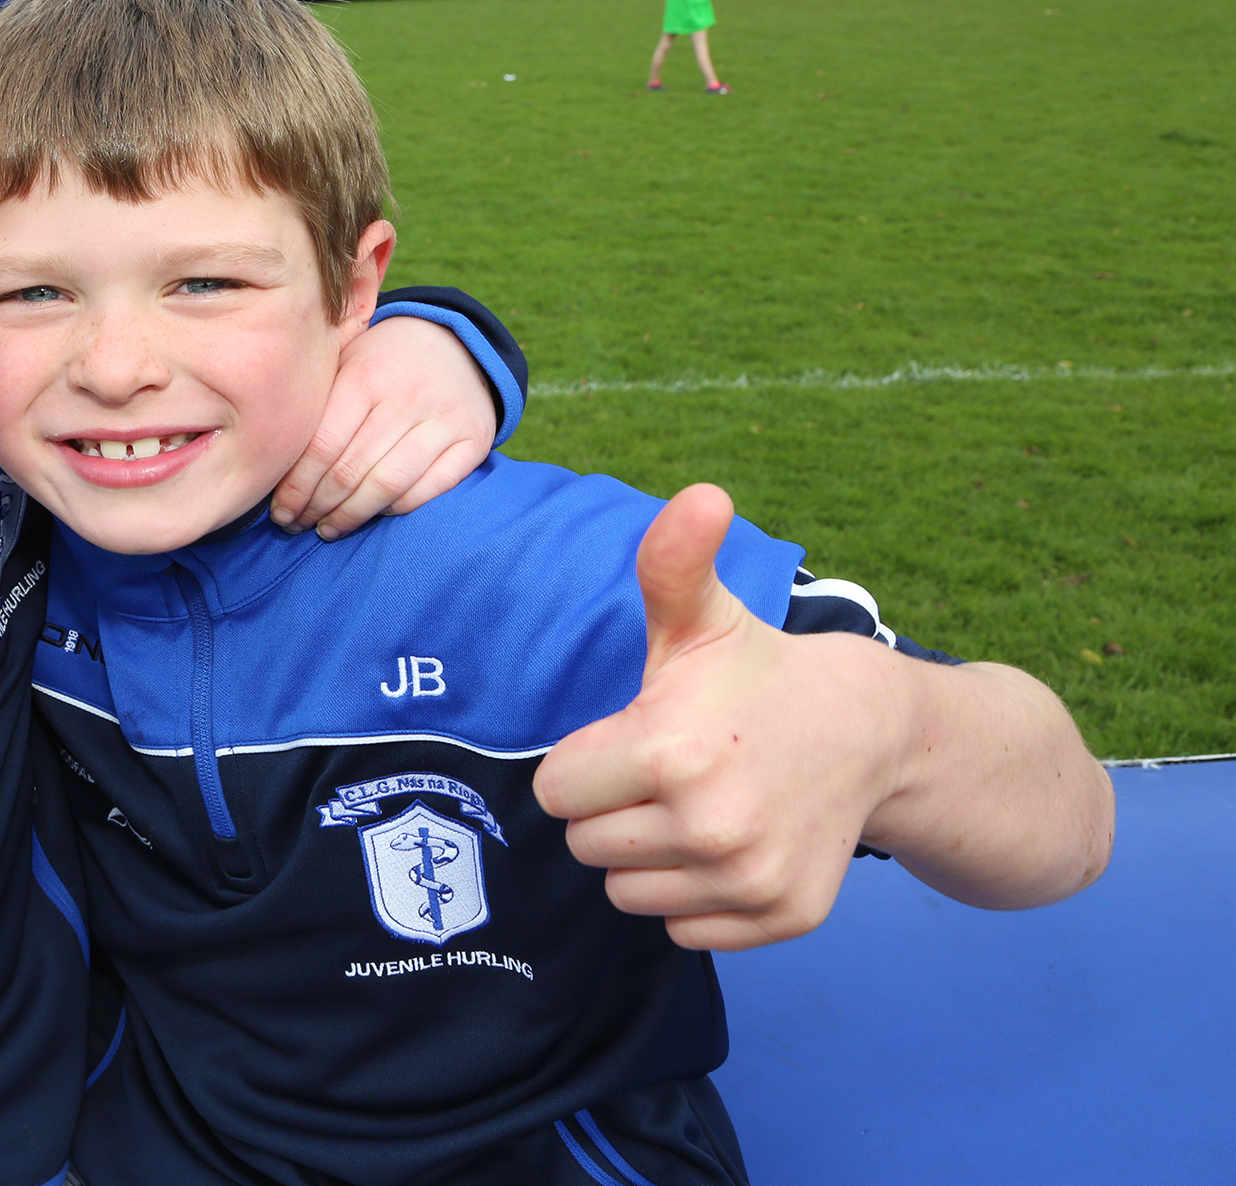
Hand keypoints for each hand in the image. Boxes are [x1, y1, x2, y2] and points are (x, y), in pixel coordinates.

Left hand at [271, 316, 495, 538]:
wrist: (455, 343)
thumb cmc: (381, 363)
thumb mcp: (346, 361)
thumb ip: (316, 402)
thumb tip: (269, 460)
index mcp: (365, 375)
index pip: (320, 446)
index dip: (295, 487)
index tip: (279, 511)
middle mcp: (407, 396)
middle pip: (349, 470)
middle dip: (315, 506)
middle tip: (295, 525)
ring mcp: (445, 419)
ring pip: (388, 486)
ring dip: (351, 517)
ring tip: (328, 529)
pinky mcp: (474, 440)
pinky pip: (430, 489)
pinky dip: (396, 509)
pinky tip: (373, 515)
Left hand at [534, 484, 903, 950]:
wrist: (871, 732)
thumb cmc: (760, 675)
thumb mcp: (704, 619)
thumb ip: (671, 563)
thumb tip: (700, 496)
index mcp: (668, 752)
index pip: (555, 790)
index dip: (585, 762)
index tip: (634, 738)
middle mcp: (710, 825)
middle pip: (586, 844)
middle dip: (613, 809)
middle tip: (670, 772)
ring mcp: (749, 879)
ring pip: (627, 893)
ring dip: (649, 856)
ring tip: (700, 805)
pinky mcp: (781, 918)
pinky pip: (683, 930)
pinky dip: (695, 897)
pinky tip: (732, 845)